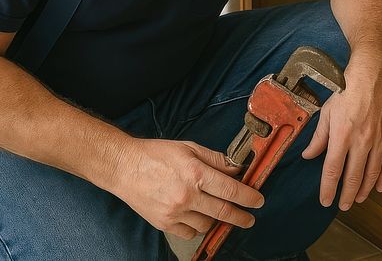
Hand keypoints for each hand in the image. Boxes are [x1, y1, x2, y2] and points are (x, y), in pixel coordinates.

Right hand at [111, 138, 263, 238]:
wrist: (123, 167)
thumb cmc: (156, 154)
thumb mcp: (189, 148)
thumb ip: (215, 159)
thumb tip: (236, 168)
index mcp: (195, 173)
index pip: (231, 189)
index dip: (248, 197)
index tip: (258, 201)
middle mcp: (186, 195)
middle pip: (223, 212)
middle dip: (241, 217)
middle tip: (250, 218)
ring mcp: (175, 212)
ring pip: (207, 225)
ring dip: (216, 220)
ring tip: (217, 212)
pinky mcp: (164, 223)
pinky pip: (189, 233)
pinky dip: (197, 228)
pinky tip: (198, 217)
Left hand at [301, 53, 381, 210]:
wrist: (374, 72)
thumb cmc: (349, 87)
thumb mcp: (327, 111)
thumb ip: (318, 137)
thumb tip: (309, 155)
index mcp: (342, 134)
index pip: (333, 170)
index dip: (328, 189)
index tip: (325, 200)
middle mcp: (362, 140)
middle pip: (353, 177)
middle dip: (347, 195)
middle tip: (342, 206)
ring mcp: (379, 139)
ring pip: (372, 173)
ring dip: (365, 190)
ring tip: (358, 199)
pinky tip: (379, 187)